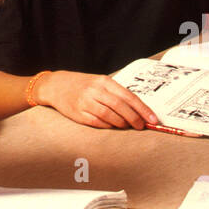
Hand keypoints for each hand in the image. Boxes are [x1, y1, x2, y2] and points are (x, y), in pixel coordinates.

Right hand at [40, 70, 158, 129]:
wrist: (56, 86)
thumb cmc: (83, 84)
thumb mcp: (100, 82)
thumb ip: (116, 93)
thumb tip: (138, 109)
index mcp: (104, 81)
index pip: (128, 96)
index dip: (142, 109)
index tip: (152, 119)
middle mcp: (95, 91)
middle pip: (121, 107)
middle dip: (134, 118)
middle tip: (142, 126)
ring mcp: (86, 102)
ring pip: (110, 116)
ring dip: (122, 123)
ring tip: (127, 126)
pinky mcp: (78, 113)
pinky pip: (98, 122)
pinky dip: (108, 126)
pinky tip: (113, 126)